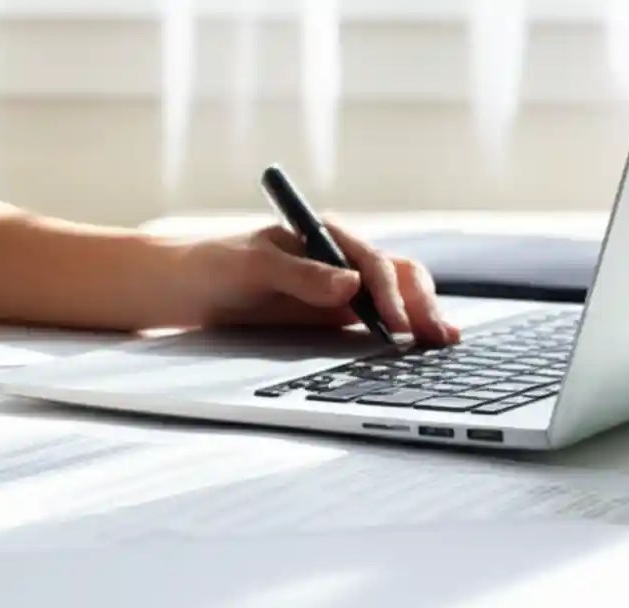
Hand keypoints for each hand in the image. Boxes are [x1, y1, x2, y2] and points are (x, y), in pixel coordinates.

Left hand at [179, 219, 459, 345]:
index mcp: (325, 237)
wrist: (183, 288)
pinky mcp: (334, 316)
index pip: (372, 261)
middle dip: (420, 303)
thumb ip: (300, 275)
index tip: (393, 324)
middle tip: (435, 338)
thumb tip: (351, 286)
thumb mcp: (252, 268)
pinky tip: (421, 350)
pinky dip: (402, 332)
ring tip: (445, 344)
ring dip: (422, 317)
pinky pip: (377, 321)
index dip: (387, 293)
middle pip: (397, 276)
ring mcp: (340, 289)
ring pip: (396, 298)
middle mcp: (340, 259)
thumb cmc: (213, 266)